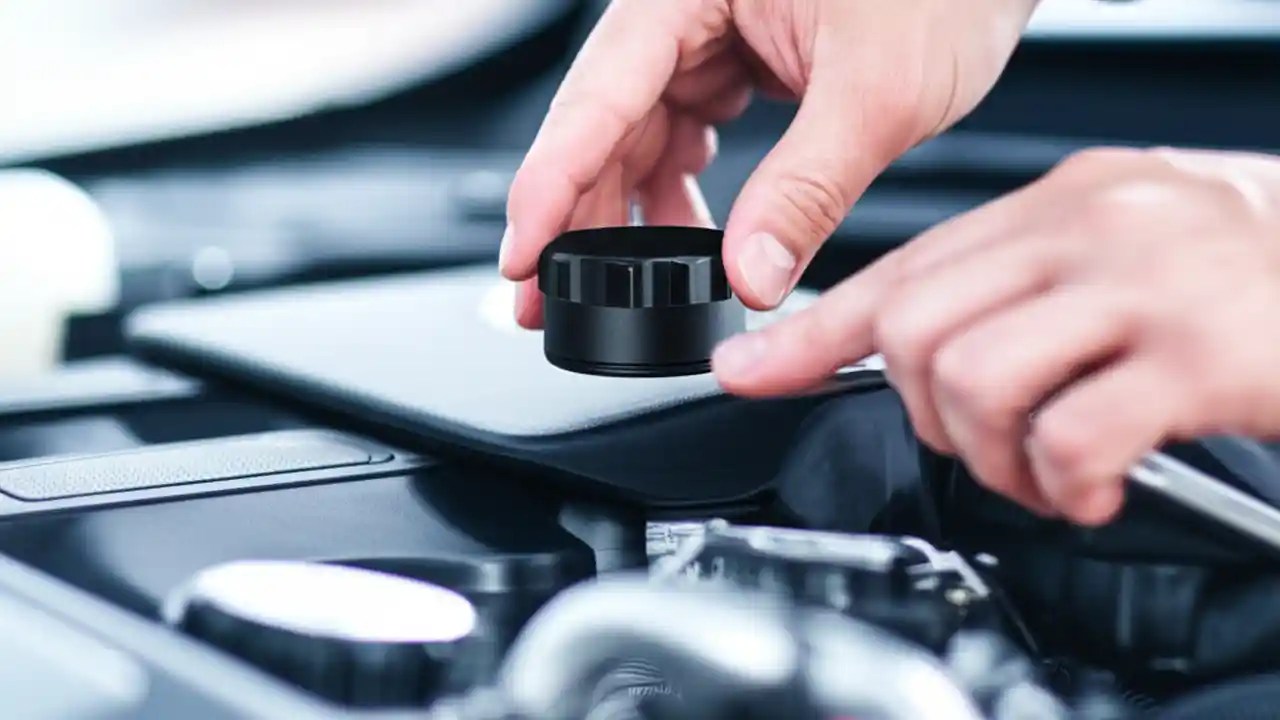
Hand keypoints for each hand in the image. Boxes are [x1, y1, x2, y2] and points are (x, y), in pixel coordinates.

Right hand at [500, 0, 1038, 326]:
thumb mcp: (880, 91)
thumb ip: (806, 190)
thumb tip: (750, 276)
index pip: (598, 96)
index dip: (551, 186)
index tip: (523, 258)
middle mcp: (685, 6)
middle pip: (602, 123)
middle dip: (579, 218)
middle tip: (550, 300)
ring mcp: (708, 31)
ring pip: (638, 134)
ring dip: (629, 213)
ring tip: (627, 286)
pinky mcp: (737, 55)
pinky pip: (683, 130)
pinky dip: (679, 191)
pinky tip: (688, 239)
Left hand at [714, 147, 1279, 523]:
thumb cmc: (1244, 279)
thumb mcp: (1118, 253)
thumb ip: (1019, 290)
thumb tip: (919, 349)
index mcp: (1058, 205)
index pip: (900, 268)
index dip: (810, 335)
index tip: (748, 373)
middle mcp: (1088, 230)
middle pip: (913, 331)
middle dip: (927, 418)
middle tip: (984, 446)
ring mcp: (1140, 286)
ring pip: (971, 381)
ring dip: (992, 460)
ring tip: (1043, 473)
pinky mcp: (1195, 354)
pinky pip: (1068, 435)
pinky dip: (1062, 487)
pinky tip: (1093, 488)